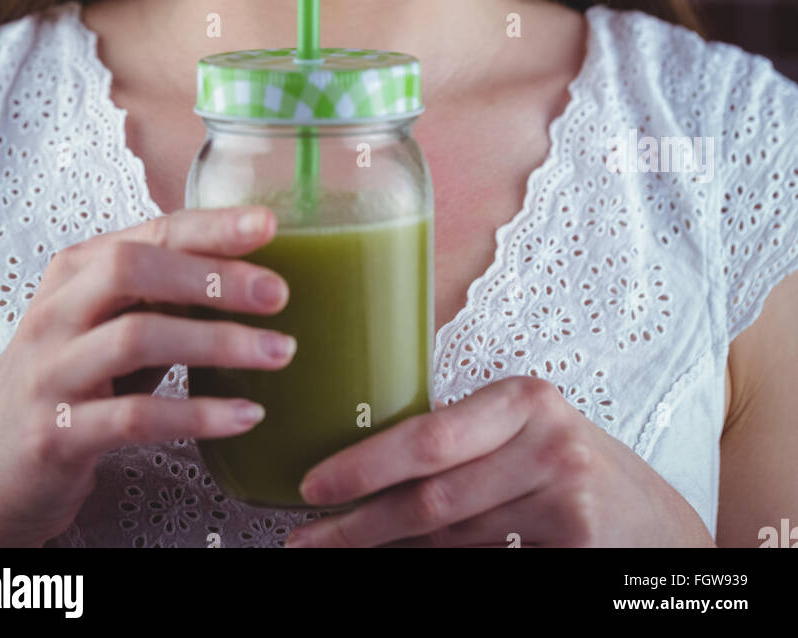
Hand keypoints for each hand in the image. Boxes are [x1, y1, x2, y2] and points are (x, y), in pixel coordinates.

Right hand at [0, 205, 294, 547]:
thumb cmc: (66, 382)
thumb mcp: (102, 323)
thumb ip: (157, 293)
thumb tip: (251, 268)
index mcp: (75, 272)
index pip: (150, 232)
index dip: (210, 227)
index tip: (267, 223)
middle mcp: (57, 313)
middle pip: (135, 270)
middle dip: (212, 277)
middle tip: (278, 292)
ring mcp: (52, 372)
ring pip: (138, 338)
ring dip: (217, 343)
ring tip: (278, 352)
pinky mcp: (57, 433)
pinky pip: (135, 417)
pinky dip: (196, 414)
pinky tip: (243, 414)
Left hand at [283, 376, 715, 547]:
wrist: (665, 530)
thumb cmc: (579, 473)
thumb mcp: (532, 434)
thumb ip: (470, 440)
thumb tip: (370, 464)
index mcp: (526, 400)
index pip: (429, 436)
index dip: (364, 466)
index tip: (312, 486)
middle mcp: (549, 447)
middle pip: (432, 500)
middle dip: (359, 526)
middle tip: (306, 539)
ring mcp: (565, 506)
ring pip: (451, 543)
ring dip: (391, 553)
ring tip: (343, 551)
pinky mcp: (575, 554)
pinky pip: (485, 568)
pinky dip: (440, 571)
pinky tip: (410, 566)